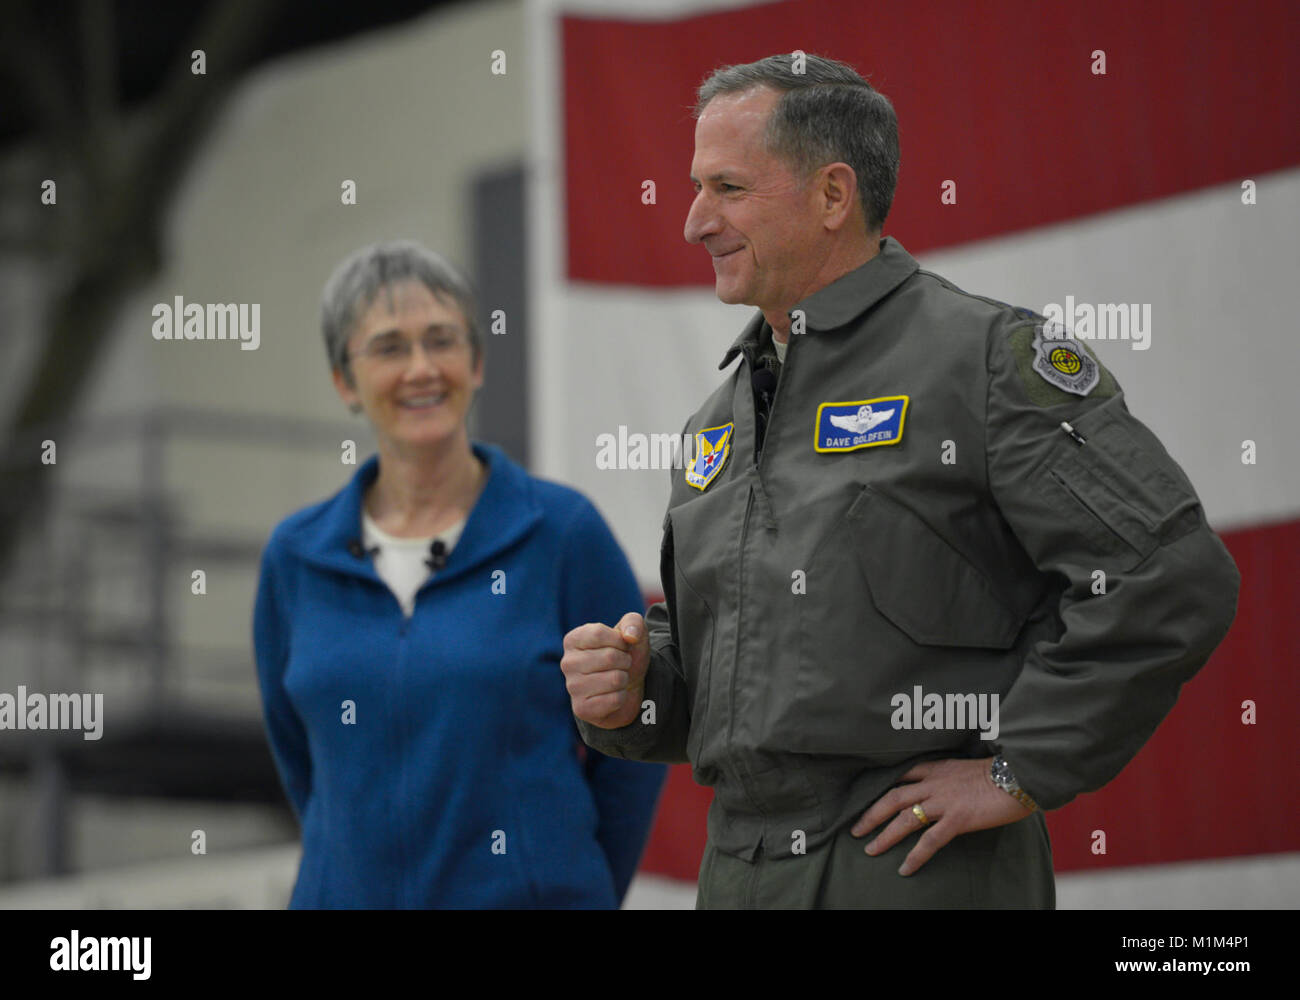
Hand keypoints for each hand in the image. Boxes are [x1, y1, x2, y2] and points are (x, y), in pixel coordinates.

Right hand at [561, 612, 649, 729]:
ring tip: (616, 679)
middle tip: (620, 665)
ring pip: (615, 679)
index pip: (599, 634)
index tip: (621, 646)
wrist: (628, 686)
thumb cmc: (625, 656)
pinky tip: (613, 695)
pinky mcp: (581, 709)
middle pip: (609, 657)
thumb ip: (634, 623)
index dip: (620, 640)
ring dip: (624, 679)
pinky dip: (622, 697)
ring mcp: (572, 687)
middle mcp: (568, 663)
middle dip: (625, 661)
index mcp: (573, 640)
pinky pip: (615, 700)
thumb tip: (630, 636)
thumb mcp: (633, 633)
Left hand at [851, 758, 1033, 875]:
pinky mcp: (958, 819)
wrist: (1021, 775)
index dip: (882, 787)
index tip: (867, 798)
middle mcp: (935, 783)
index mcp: (938, 767)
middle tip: (856, 830)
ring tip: (870, 850)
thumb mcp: (970, 767)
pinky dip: (915, 856)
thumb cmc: (1003, 773)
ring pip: (904, 818)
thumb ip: (953, 777)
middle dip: (872, 814)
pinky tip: (905, 868)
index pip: (902, 775)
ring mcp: (944, 801)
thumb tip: (949, 789)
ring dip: (885, 835)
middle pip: (893, 796)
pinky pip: (930, 841)